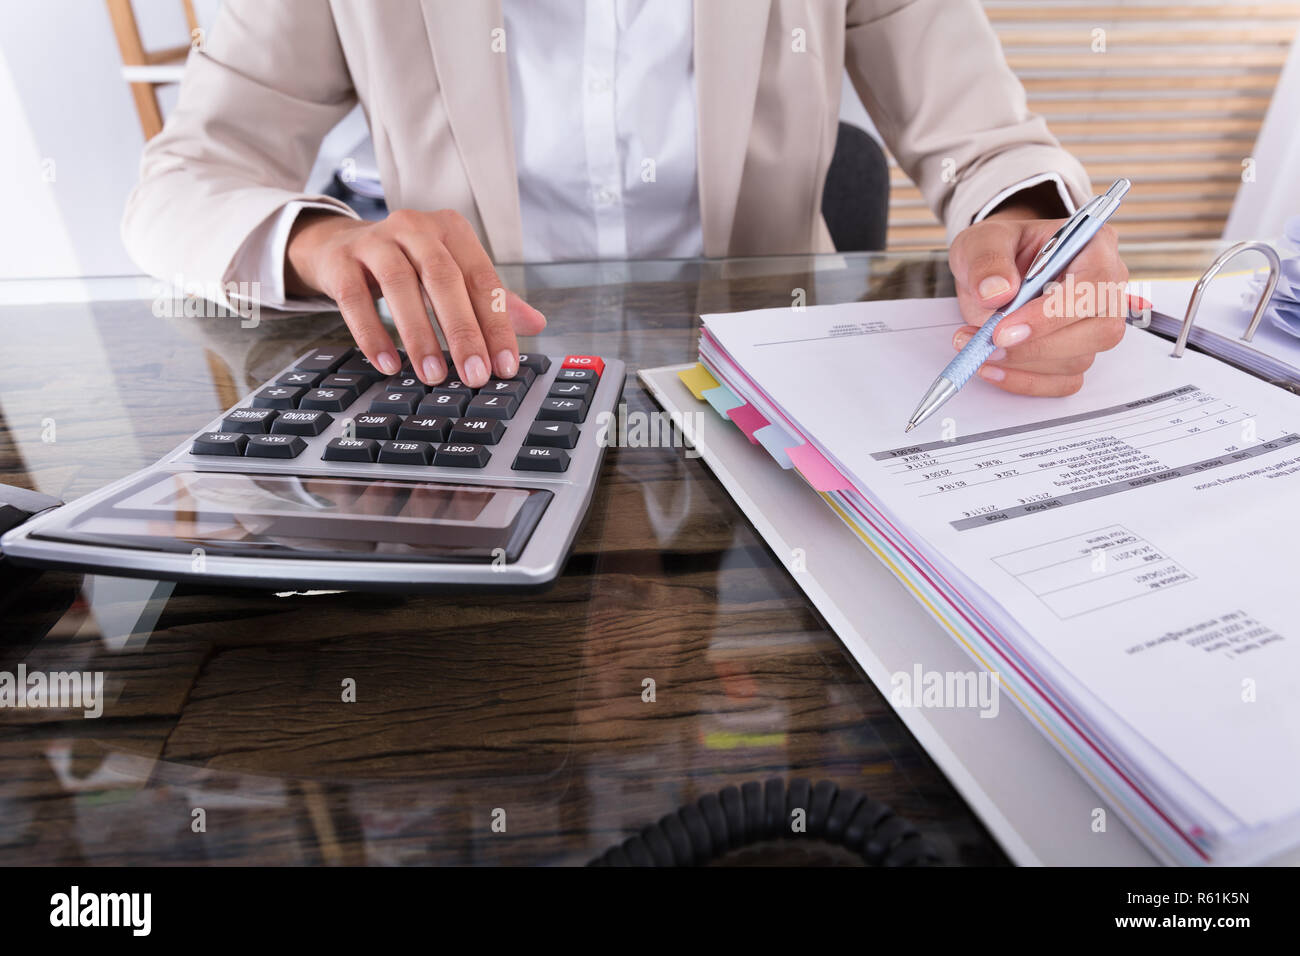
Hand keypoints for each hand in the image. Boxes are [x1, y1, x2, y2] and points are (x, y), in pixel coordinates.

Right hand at [285, 208, 546, 386]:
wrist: (339, 246)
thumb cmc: (407, 265)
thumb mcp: (451, 274)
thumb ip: (490, 299)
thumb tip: (537, 324)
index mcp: (452, 230)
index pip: (481, 279)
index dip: (496, 324)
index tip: (504, 366)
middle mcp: (415, 227)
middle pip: (443, 278)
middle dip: (462, 331)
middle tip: (474, 375)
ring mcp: (375, 240)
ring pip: (399, 284)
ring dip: (419, 335)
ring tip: (432, 375)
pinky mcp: (340, 260)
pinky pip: (354, 298)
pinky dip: (371, 334)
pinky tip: (388, 364)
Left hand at [947, 205, 1128, 396]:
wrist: (992, 276)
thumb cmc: (998, 251)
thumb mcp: (982, 240)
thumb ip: (987, 260)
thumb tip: (996, 292)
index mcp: (1094, 247)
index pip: (1093, 285)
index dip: (1051, 313)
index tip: (1004, 329)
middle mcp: (1104, 289)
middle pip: (1100, 330)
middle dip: (1039, 345)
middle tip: (989, 344)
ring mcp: (1095, 326)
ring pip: (1079, 360)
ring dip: (1023, 363)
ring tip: (978, 347)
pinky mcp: (1077, 355)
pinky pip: (1063, 382)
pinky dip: (1026, 381)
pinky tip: (993, 368)